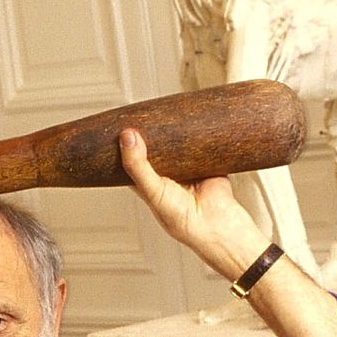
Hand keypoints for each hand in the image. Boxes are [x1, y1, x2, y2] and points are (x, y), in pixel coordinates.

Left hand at [118, 127, 268, 279]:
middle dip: (149, 135)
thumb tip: (127, 138)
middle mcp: (166, 176)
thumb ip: (138, 166)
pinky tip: (191, 122)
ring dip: (172, 132)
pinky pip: (199, 143)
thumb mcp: (153, 192)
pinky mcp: (205, 161)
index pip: (131, 161)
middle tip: (143, 116)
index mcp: (148, 186)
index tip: (119, 126)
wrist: (218, 223)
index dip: (124, 146)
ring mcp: (186, 168)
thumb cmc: (183, 220)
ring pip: (175, 145)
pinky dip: (196, 134)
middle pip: (153, 149)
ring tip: (163, 113)